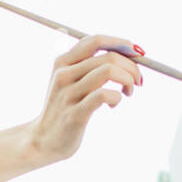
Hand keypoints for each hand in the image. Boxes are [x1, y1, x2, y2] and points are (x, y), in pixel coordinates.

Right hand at [31, 33, 142, 162]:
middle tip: (138, 81)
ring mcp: (68, 94)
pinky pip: (104, 95)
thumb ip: (89, 66)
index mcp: (62, 62)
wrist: (43, 140)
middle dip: (131, 67)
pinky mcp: (75, 114)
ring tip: (128, 91)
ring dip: (128, 80)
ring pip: (108, 71)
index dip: (121, 43)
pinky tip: (113, 104)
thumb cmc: (65, 108)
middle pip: (108, 57)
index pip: (96, 41)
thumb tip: (128, 53)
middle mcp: (63, 74)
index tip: (137, 53)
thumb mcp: (70, 81)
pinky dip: (117, 97)